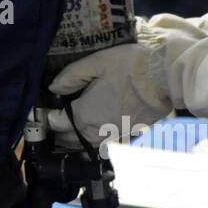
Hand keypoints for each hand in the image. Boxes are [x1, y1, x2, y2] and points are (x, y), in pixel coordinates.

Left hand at [47, 22, 172, 149]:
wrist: (165, 78)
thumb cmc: (130, 67)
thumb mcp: (95, 63)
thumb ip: (70, 76)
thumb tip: (53, 87)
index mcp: (84, 115)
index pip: (55, 123)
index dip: (46, 116)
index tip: (42, 108)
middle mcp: (95, 132)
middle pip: (67, 139)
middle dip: (57, 130)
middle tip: (52, 118)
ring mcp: (112, 137)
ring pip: (84, 145)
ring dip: (73, 139)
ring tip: (67, 127)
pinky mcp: (126, 136)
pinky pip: (102, 144)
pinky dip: (92, 140)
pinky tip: (91, 129)